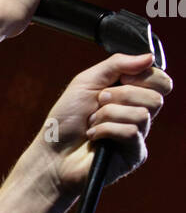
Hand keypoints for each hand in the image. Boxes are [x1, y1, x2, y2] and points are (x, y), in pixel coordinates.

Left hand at [32, 51, 172, 197]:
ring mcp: (139, 137)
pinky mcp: (134, 155)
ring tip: (91, 122)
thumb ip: (117, 65)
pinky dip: (105, 130)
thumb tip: (149, 57)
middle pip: (155, 97)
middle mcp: (140, 116)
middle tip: (99, 102)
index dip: (143, 76)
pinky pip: (131, 133)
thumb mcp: (87, 81)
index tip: (120, 79)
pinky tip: (93, 136)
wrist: (52, 151)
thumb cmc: (66, 118)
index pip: (161, 82)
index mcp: (133, 96)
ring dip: (108, 114)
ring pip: (142, 115)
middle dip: (121, 95)